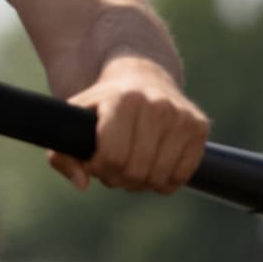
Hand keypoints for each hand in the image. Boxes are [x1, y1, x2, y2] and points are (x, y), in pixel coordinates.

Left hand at [53, 59, 207, 193]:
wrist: (140, 76)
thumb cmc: (101, 105)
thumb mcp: (72, 120)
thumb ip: (62, 155)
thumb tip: (82, 185)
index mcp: (124, 101)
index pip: (112, 156)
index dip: (98, 168)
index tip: (93, 160)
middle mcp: (158, 106)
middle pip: (135, 170)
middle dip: (117, 178)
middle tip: (110, 168)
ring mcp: (183, 117)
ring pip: (159, 177)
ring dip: (139, 183)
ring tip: (128, 168)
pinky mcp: (200, 127)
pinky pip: (181, 176)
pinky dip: (163, 183)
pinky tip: (150, 169)